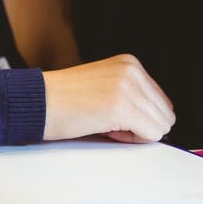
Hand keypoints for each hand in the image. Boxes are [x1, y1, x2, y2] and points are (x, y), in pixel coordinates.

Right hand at [42, 54, 175, 143]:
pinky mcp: (122, 106)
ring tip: (106, 124)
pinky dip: (132, 140)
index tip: (116, 117)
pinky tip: (106, 129)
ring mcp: (128, 87)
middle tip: (110, 123)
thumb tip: (159, 121)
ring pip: (161, 125)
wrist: (36, 102)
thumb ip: (133, 95)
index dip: (141, 117)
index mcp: (130, 63)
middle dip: (142, 126)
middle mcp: (133, 70)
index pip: (161, 100)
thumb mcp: (105, 86)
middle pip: (165, 113)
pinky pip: (151, 134)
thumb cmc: (65, 101)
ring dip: (136, 134)